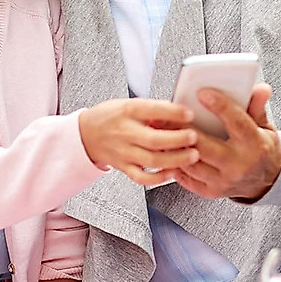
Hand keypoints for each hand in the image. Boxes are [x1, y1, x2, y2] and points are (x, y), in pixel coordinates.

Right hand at [79, 99, 198, 186]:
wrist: (85, 134)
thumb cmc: (111, 116)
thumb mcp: (129, 103)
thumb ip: (153, 109)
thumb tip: (181, 110)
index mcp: (128, 111)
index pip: (151, 110)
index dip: (172, 112)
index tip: (190, 114)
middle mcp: (125, 132)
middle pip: (153, 139)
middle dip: (177, 140)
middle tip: (194, 137)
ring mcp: (124, 152)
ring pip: (151, 160)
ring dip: (175, 159)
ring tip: (192, 156)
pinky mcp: (123, 167)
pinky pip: (142, 177)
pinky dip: (158, 178)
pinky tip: (172, 172)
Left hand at [172, 83, 280, 200]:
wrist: (266, 181)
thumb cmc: (261, 149)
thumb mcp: (265, 127)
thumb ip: (257, 107)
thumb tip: (261, 88)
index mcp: (255, 145)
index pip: (237, 122)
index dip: (220, 107)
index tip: (203, 93)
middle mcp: (239, 165)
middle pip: (206, 146)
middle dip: (184, 129)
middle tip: (167, 115)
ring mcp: (224, 181)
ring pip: (192, 163)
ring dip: (174, 147)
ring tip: (160, 131)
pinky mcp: (212, 191)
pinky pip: (187, 178)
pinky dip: (174, 164)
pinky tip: (166, 150)